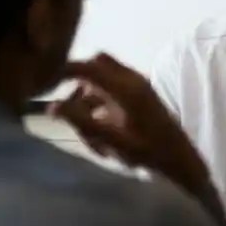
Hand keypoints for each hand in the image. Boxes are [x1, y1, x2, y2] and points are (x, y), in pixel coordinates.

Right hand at [49, 53, 210, 191]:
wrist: (181, 159)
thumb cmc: (149, 152)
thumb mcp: (112, 140)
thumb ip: (82, 122)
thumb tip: (52, 107)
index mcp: (126, 87)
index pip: (88, 66)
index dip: (64, 69)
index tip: (45, 81)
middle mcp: (132, 80)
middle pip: (95, 66)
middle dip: (78, 86)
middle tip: (67, 111)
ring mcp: (138, 86)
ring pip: (102, 82)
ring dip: (89, 103)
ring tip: (90, 139)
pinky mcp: (140, 96)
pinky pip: (112, 92)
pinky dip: (101, 107)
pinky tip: (101, 139)